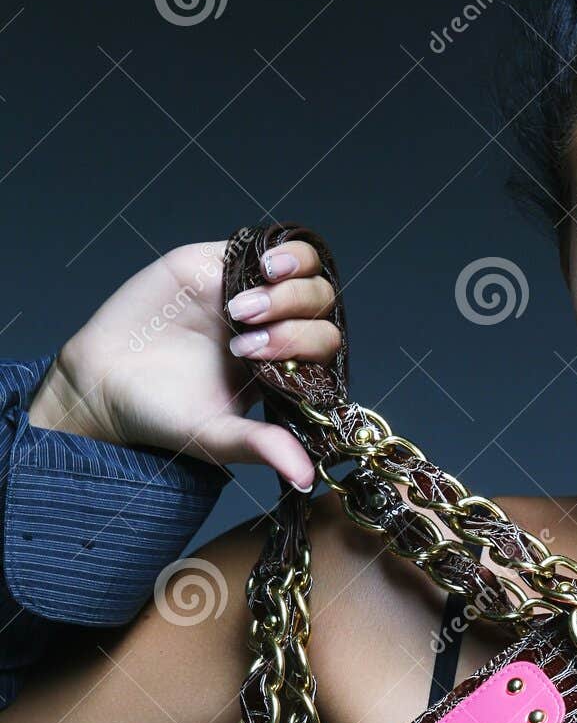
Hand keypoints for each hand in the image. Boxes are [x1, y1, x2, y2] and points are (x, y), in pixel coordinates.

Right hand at [28, 238, 339, 489]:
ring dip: (291, 287)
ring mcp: (250, 292)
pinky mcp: (220, 263)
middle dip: (293, 322)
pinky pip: (265, 244)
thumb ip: (263, 447)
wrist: (106, 384)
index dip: (304, 346)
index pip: (324, 348)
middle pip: (320, 308)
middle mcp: (276, 328)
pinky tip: (263, 268)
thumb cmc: (165, 416)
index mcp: (285, 369)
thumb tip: (307, 478)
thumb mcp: (217, 437)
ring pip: (305, 272)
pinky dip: (278, 253)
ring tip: (247, 307)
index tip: (255, 360)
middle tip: (244, 343)